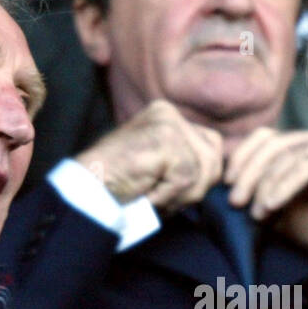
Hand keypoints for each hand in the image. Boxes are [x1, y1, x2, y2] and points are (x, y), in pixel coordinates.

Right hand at [76, 99, 222, 213]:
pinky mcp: (165, 139)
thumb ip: (190, 163)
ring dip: (180, 194)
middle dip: (193, 188)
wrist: (88, 190)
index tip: (163, 186)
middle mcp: (169, 113)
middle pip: (214, 160)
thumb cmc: (122, 187)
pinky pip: (188, 179)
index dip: (198, 178)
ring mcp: (167, 123)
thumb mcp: (162, 168)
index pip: (213, 147)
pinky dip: (168, 195)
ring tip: (152, 192)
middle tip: (158, 193)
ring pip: (204, 171)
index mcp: (168, 116)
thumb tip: (219, 174)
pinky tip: (147, 191)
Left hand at [224, 127, 307, 220]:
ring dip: (265, 185)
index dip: (243, 155)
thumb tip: (231, 190)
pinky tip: (271, 206)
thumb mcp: (278, 209)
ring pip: (286, 155)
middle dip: (248, 172)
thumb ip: (258, 195)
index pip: (265, 138)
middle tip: (235, 201)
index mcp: (298, 148)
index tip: (227, 181)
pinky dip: (283, 186)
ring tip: (256, 213)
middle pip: (273, 144)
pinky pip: (304, 167)